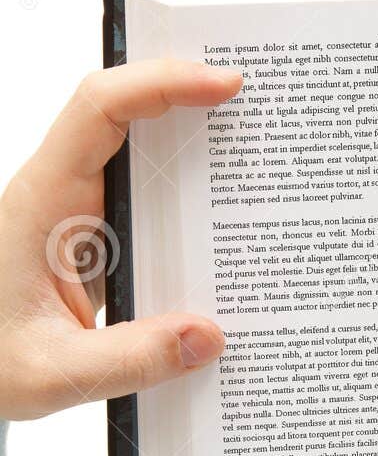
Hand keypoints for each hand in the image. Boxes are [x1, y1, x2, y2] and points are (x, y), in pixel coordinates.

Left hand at [0, 60, 241, 421]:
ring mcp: (79, 214)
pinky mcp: (96, 241)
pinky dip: (186, 204)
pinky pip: (146, 204)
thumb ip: (130, 358)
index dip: (163, 83)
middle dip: (190, 95)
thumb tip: (209, 337)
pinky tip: (225, 228)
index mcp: (43, 200)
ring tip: (256, 154)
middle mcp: (61, 193)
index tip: (224, 86)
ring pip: (140, 157)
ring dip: (194, 151)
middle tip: (257, 103)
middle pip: (127, 113)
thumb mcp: (52, 372)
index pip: (101, 109)